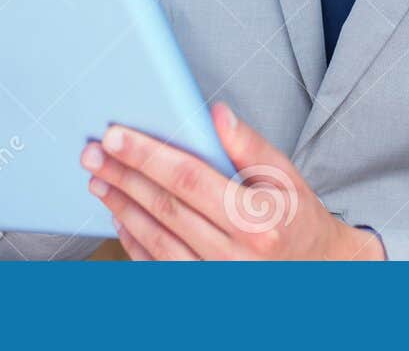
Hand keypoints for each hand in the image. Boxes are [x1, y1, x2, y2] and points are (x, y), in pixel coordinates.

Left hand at [82, 102, 386, 260]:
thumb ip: (248, 145)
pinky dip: (134, 242)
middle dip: (123, 177)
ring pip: (156, 241)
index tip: (115, 136)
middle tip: (91, 153)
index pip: (189, 179)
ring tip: (98, 179)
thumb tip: (215, 114)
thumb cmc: (296, 217)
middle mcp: (236, 257)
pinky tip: (119, 215)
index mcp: (257, 221)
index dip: (148, 155)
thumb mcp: (284, 175)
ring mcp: (218, 282)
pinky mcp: (204, 295)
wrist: (317, 273)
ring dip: (122, 207)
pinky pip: (159, 269)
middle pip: (165, 208)